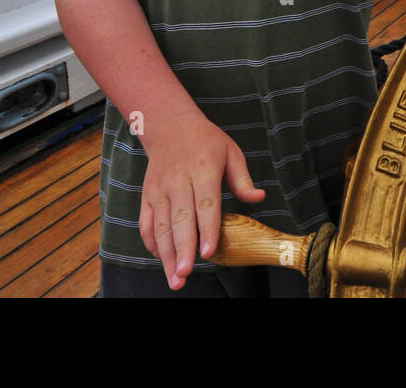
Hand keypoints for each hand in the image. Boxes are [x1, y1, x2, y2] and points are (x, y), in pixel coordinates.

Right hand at [138, 112, 264, 289]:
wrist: (169, 126)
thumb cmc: (206, 141)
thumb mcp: (231, 152)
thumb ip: (243, 180)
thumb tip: (259, 198)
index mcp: (203, 170)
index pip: (206, 203)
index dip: (207, 229)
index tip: (208, 252)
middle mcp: (178, 182)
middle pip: (181, 220)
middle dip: (182, 250)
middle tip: (185, 274)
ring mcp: (160, 190)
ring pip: (161, 226)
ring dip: (166, 255)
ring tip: (175, 278)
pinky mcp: (147, 196)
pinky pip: (146, 223)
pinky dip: (152, 243)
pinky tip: (161, 259)